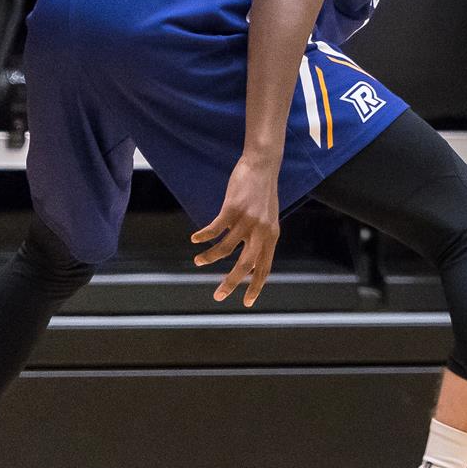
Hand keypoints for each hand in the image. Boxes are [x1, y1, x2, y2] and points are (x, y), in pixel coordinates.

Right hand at [191, 155, 282, 306]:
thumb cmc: (263, 192)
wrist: (262, 165)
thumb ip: (261, 238)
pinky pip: (214, 229)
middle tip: (217, 296)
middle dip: (230, 283)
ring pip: (225, 248)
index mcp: (272, 236)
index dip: (256, 286)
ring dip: (209, 257)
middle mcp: (262, 231)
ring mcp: (248, 220)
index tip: (247, 302)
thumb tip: (249, 259)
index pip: (265, 267)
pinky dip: (203, 236)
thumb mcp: (269, 218)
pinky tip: (195, 239)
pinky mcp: (233, 208)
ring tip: (198, 260)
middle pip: (245, 265)